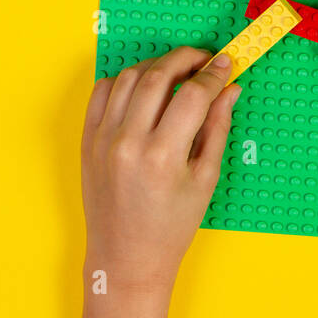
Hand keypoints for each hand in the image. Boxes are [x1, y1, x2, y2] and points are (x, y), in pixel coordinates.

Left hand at [80, 47, 239, 317]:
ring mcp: (103, 139)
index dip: (213, 74)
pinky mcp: (87, 140)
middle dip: (185, 59)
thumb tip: (230, 88)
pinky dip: (123, 80)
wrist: (126, 259)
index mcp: (163, 156)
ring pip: (128, 77)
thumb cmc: (170, 227)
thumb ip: (217, 127)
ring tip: (176, 72)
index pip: (192, 94)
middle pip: (158, 75)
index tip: (225, 64)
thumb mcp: (205, 179)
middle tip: (203, 60)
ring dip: (156, 65)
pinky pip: (102, 92)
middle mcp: (128, 142)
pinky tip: (143, 87)